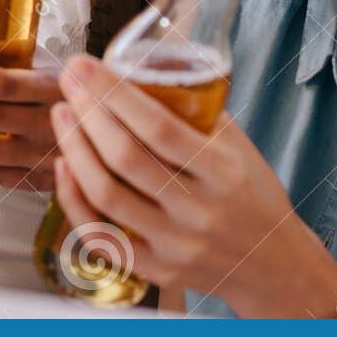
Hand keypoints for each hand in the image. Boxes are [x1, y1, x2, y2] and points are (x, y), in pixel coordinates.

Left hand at [52, 54, 336, 316]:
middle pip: (126, 158)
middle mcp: (198, 211)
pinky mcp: (156, 270)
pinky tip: (64, 166)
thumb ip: (194, 111)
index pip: (159, 127)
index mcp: (222, 172)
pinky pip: (101, 236)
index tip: (85, 65)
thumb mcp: (236, 146)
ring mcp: (175, 245)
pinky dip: (74, 199)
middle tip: (68, 81)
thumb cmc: (251, 193)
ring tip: (62, 115)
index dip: (114, 94)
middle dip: (88, 113)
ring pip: (107, 195)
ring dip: (75, 149)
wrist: (273, 264)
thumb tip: (139, 66)